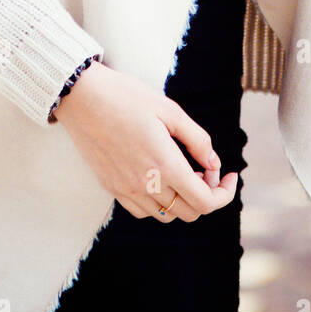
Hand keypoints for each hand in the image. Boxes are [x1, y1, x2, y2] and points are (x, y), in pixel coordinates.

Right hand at [54, 60, 239, 222]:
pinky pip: (142, 210)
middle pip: (189, 212)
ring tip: (183, 172)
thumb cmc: (126, 96)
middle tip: (205, 168)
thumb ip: (197, 139)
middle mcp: (145, 184)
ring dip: (183, 200)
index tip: (229, 175)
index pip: (204, 202)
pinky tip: (159, 177)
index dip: (224, 193)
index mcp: (164, 164)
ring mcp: (126, 189)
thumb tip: (214, 163)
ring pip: (166, 215)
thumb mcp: (169, 109)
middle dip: (206, 194)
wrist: (82, 97)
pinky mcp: (111, 187)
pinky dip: (159, 202)